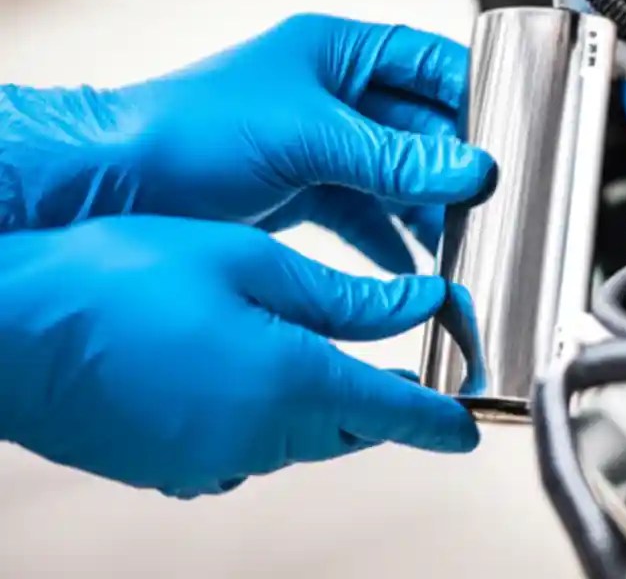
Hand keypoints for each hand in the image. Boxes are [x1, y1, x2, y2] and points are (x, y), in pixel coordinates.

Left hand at [0, 13, 494, 272]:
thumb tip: (469, 170)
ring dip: (429, 212)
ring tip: (463, 243)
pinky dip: (392, 241)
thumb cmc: (187, 133)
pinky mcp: (304, 193)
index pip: (429, 65)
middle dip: (455, 169)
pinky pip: (367, 216)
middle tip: (490, 203)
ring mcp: (320, 147)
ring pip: (398, 178)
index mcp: (337, 54)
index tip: (510, 136)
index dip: (473, 97)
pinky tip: (416, 268)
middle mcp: (334, 96)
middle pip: (421, 130)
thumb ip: (393, 159)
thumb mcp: (306, 138)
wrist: (114, 189)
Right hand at [0, 216, 482, 498]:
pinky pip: (250, 449)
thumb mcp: (249, 264)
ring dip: (325, 404)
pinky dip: (270, 419)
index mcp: (291, 385)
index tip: (471, 428)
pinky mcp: (174, 470)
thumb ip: (346, 298)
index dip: (442, 421)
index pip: (397, 414)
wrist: (4, 328)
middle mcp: (259, 438)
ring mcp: (212, 462)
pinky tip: (247, 375)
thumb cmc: (113, 280)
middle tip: (407, 370)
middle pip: (353, 427)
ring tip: (319, 353)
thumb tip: (420, 307)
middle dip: (385, 402)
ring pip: (304, 439)